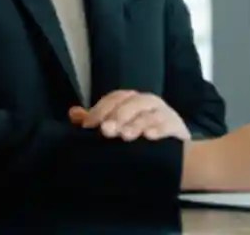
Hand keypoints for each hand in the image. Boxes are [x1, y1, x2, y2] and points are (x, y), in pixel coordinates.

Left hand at [68, 90, 189, 141]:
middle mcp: (147, 102)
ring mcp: (163, 113)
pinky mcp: (177, 127)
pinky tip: (150, 137)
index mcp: (131, 100)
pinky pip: (168, 125)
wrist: (176, 150)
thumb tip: (73, 113)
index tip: (88, 127)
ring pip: (149, 115)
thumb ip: (97, 120)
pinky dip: (159, 130)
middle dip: (117, 117)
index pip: (114, 98)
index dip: (100, 110)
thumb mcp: (119, 126)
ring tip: (126, 136)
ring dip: (136, 125)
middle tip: (106, 131)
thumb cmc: (142, 135)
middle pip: (131, 104)